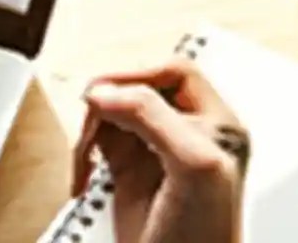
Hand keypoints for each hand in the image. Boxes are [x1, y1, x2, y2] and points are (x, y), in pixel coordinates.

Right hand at [72, 59, 247, 242]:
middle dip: (109, 103)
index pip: (175, 73)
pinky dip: (82, 152)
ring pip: (112, 111)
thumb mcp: (193, 166)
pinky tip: (84, 172)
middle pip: (136, 88)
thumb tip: (107, 92)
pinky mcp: (128, 169)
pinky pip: (97, 140)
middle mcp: (186, 132)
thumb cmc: (205, 239)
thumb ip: (154, 118)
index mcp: (215, 124)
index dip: (140, 75)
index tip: (109, 90)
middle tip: (94, 120)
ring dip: (91, 129)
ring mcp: (154, 151)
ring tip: (86, 155)